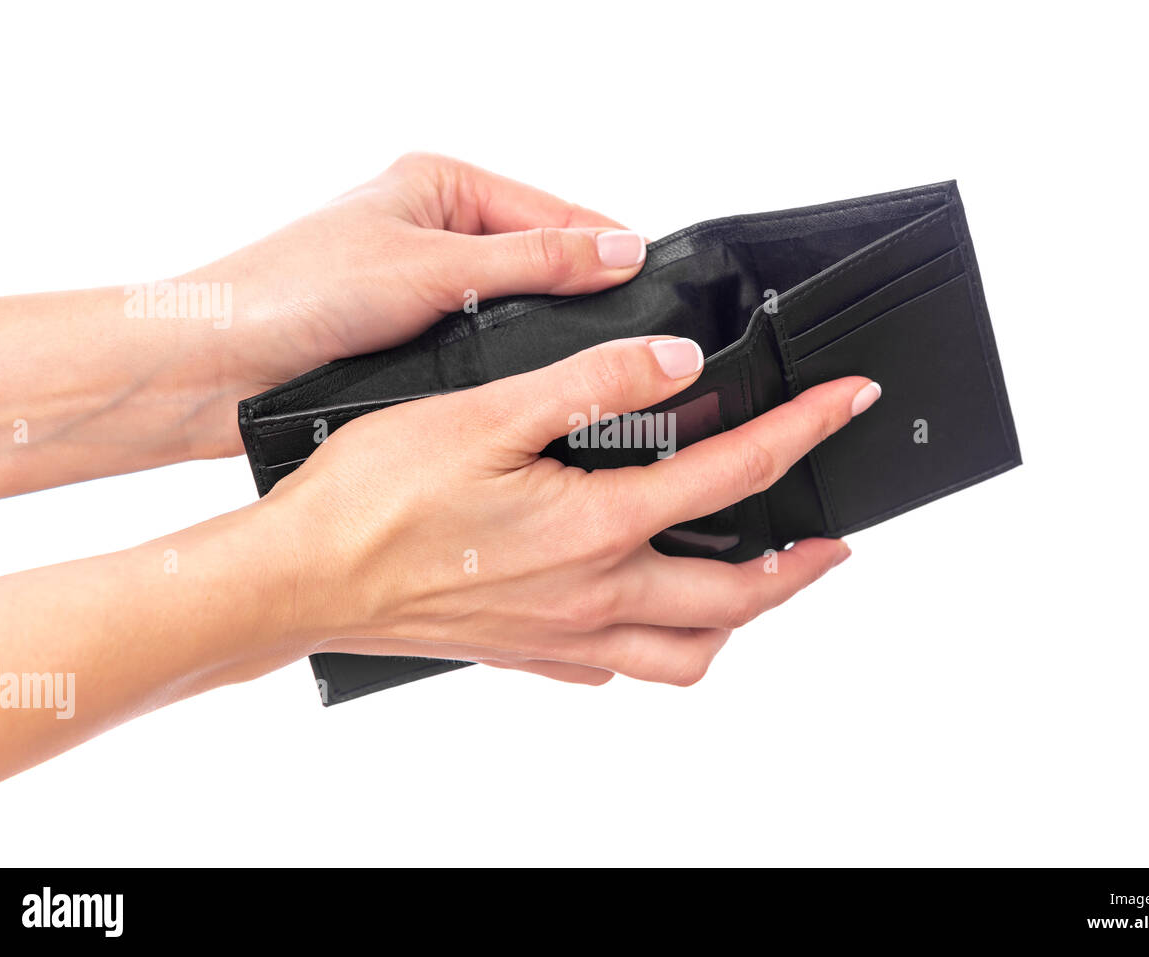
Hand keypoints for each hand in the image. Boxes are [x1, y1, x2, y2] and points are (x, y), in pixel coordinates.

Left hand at [191, 152, 648, 416]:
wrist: (213, 364)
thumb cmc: (295, 293)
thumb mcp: (432, 269)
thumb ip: (532, 263)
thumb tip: (620, 253)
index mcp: (439, 184)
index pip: (552, 212)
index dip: (606, 249)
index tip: (656, 286)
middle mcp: (433, 228)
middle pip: (540, 259)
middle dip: (582, 295)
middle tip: (636, 337)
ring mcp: (423, 283)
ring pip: (514, 307)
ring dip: (544, 335)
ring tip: (595, 367)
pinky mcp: (410, 334)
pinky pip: (482, 343)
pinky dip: (509, 361)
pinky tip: (534, 386)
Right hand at [264, 335, 880, 683]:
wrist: (300, 580)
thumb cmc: (374, 500)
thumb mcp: (485, 412)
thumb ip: (591, 386)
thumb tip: (674, 365)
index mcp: (596, 529)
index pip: (736, 478)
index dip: (803, 432)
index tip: (847, 405)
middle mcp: (595, 597)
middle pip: (739, 595)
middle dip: (802, 564)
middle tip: (832, 538)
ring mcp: (564, 637)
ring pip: (690, 653)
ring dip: (740, 619)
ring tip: (758, 584)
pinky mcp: (529, 655)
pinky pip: (623, 670)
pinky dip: (664, 647)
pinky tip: (649, 616)